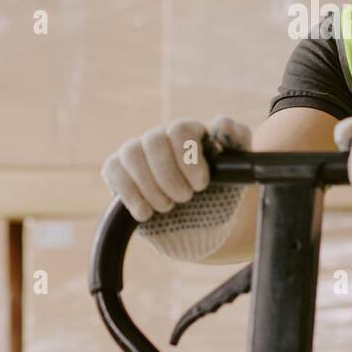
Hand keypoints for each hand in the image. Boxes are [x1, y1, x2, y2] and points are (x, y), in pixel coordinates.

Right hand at [101, 116, 250, 261]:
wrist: (199, 227)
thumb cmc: (221, 193)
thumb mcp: (239, 168)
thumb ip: (238, 141)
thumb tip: (220, 125)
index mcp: (188, 132)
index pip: (180, 130)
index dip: (188, 159)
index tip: (201, 185)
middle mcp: (160, 137)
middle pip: (154, 140)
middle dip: (169, 176)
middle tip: (184, 199)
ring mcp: (138, 153)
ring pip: (130, 153)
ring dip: (150, 186)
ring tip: (167, 207)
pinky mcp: (120, 172)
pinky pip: (113, 170)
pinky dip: (129, 194)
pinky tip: (145, 213)